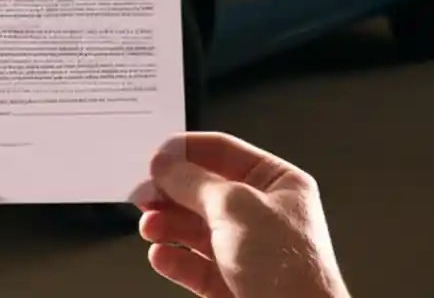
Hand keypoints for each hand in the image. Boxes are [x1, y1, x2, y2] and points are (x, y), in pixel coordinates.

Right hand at [139, 132, 350, 297]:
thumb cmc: (289, 269)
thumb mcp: (235, 208)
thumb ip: (193, 182)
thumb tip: (165, 164)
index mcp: (279, 184)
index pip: (224, 152)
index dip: (186, 151)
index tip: (155, 157)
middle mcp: (264, 214)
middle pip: (204, 191)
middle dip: (171, 192)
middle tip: (143, 193)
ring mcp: (247, 250)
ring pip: (195, 228)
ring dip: (167, 225)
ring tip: (148, 227)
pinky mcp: (232, 283)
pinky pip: (194, 264)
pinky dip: (174, 258)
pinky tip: (160, 255)